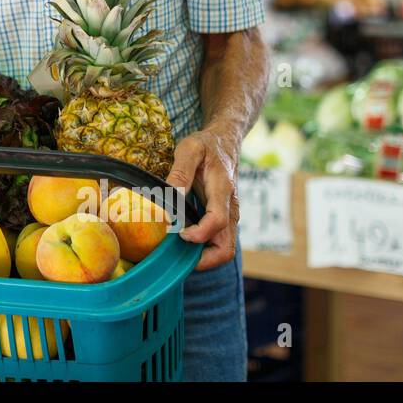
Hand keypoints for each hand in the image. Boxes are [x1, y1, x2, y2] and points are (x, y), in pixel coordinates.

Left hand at [165, 124, 240, 271]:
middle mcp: (231, 208)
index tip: (179, 233)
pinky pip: (218, 242)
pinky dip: (202, 249)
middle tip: (175, 255)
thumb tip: (170, 196)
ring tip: (175, 251)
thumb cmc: (206, 145)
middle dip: (203, 260)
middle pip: (226, 248)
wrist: (225, 143)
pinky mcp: (225, 218)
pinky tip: (181, 242)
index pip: (217, 221)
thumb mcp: (189, 149)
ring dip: (202, 257)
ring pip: (223, 249)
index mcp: (222, 190)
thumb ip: (180, 172)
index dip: (198, 234)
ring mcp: (230, 216)